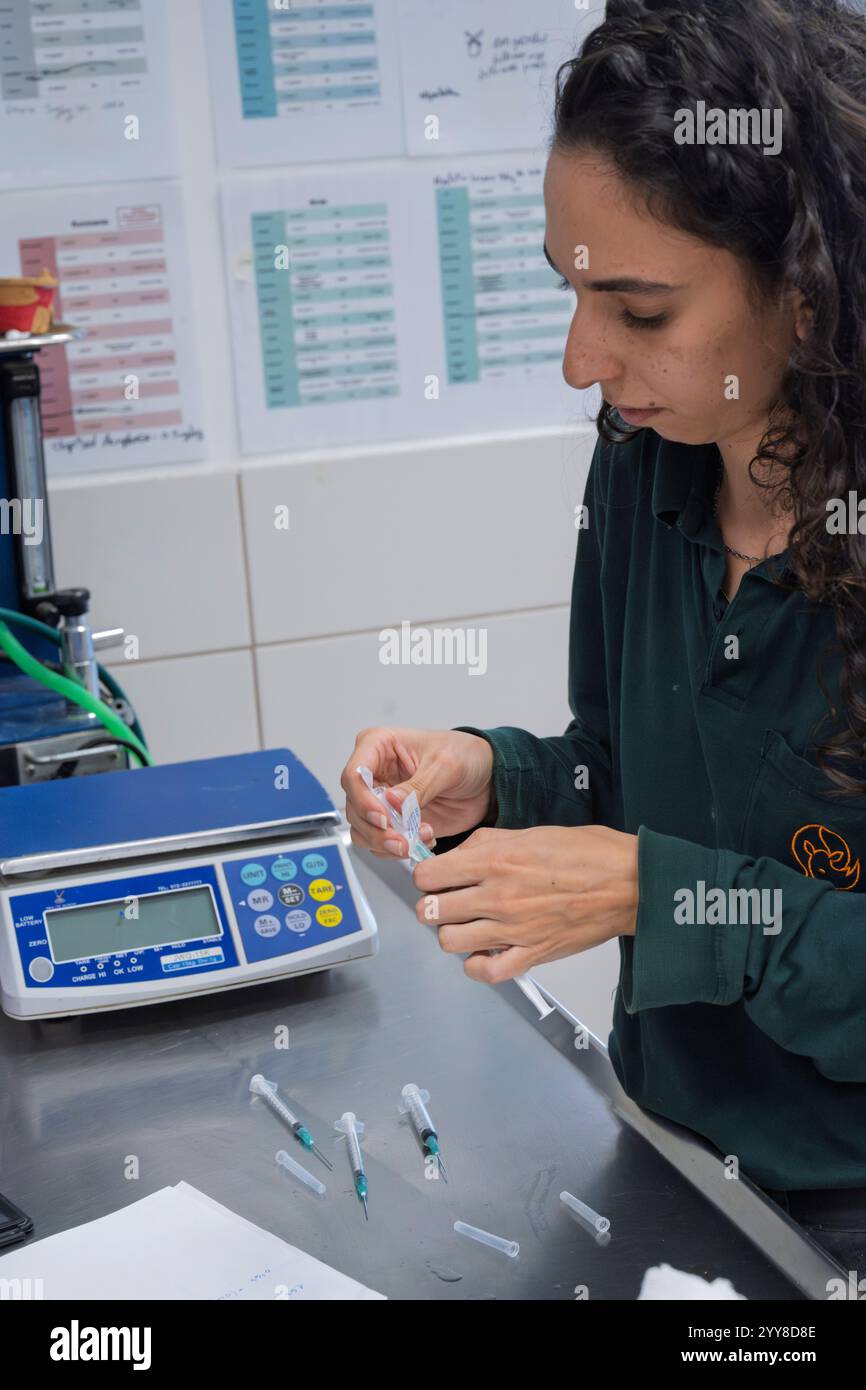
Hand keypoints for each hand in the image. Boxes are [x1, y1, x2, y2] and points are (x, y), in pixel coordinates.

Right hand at [340, 726, 494, 858]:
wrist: (488, 779)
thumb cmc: (466, 755)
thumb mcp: (445, 765)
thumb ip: (418, 787)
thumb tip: (392, 802)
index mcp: (379, 745)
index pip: (354, 774)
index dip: (363, 800)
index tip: (383, 818)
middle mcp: (375, 773)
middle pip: (355, 807)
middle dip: (378, 829)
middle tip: (402, 840)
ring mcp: (382, 800)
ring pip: (363, 829)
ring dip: (387, 842)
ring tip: (418, 839)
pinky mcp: (394, 821)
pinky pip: (380, 843)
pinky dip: (398, 848)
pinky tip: (423, 839)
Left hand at [411, 824, 638, 981]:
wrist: (630, 884)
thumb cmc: (589, 854)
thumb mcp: (531, 831)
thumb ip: (488, 843)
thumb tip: (458, 855)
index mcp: (497, 860)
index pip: (429, 875)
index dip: (425, 876)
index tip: (433, 876)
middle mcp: (499, 895)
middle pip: (432, 910)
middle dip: (432, 905)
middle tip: (445, 901)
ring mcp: (513, 929)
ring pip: (449, 942)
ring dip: (451, 933)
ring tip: (464, 925)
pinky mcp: (532, 954)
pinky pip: (486, 971)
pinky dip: (476, 965)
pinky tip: (482, 951)